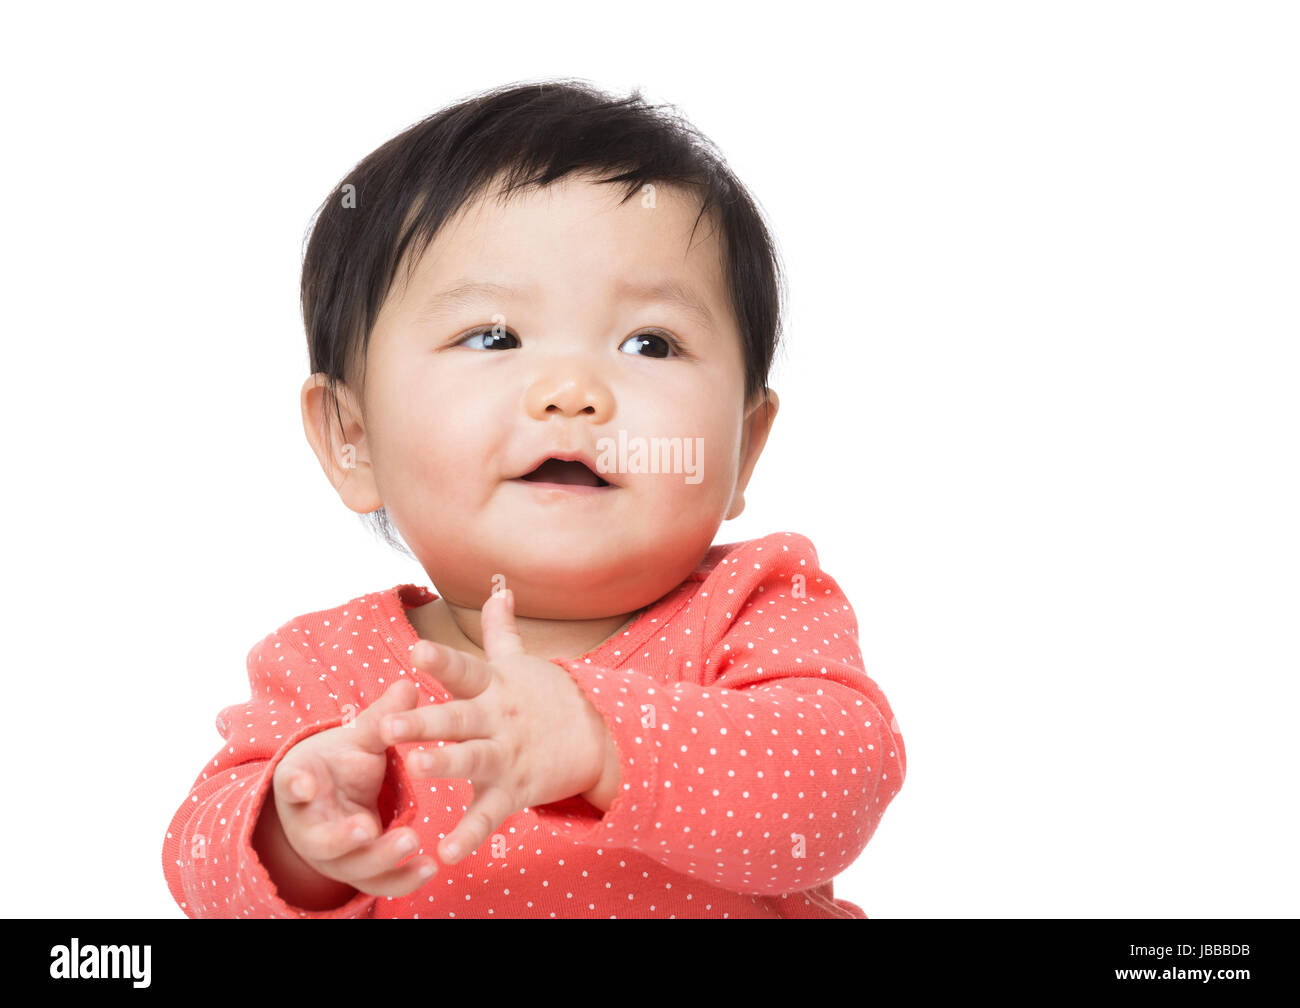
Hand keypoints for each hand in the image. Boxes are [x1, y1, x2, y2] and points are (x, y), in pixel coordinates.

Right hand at [269, 678, 437, 897]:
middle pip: (321, 839)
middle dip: (342, 836)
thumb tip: (410, 686)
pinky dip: (403, 879)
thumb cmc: (338, 764)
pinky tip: (430, 868)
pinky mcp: (359, 870)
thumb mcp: (356, 740)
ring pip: (353, 865)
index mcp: (300, 784)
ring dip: (380, 857)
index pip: (292, 786)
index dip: (296, 786)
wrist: (331, 800)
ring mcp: (334, 854)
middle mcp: (310, 825)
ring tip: (412, 842)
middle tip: (366, 827)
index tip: (302, 783)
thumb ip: (381, 719)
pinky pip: (379, 883)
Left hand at [380, 587, 614, 865]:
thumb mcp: (522, 663)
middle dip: (425, 721)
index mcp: (494, 688)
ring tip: (417, 768)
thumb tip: (499, 590)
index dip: (439, 661)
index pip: (464, 670)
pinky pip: (489, 816)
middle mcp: (497, 720)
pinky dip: (469, 835)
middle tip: (391, 724)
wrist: (600, 735)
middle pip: (458, 718)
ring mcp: (506, 757)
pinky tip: (446, 853)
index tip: (414, 650)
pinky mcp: (514, 791)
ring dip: (446, 765)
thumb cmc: (547, 696)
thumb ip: (501, 631)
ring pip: (472, 761)